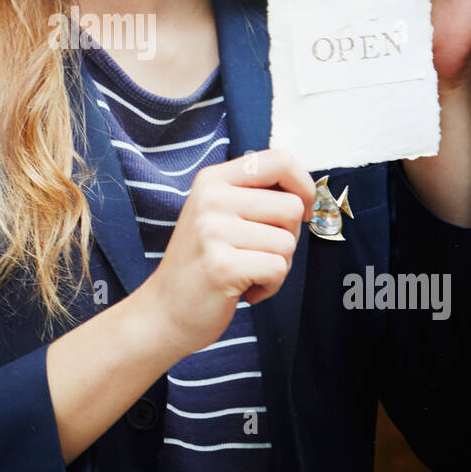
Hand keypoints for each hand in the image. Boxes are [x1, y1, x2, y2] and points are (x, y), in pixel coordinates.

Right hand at [146, 150, 314, 357]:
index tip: (302, 210)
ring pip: (288, 242)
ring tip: (247, 272)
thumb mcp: (218, 214)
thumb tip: (306, 191)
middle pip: (291, 206)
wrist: (164, 311)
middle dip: (288, 237)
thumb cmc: (202, 264)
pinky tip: (245, 289)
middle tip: (258, 253)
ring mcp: (213, 231)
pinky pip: (278, 269)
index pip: (279, 160)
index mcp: (213, 180)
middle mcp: (211, 198)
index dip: (304, 185)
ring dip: (278, 265)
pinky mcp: (222, 265)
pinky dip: (271, 286)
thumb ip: (254, 195)